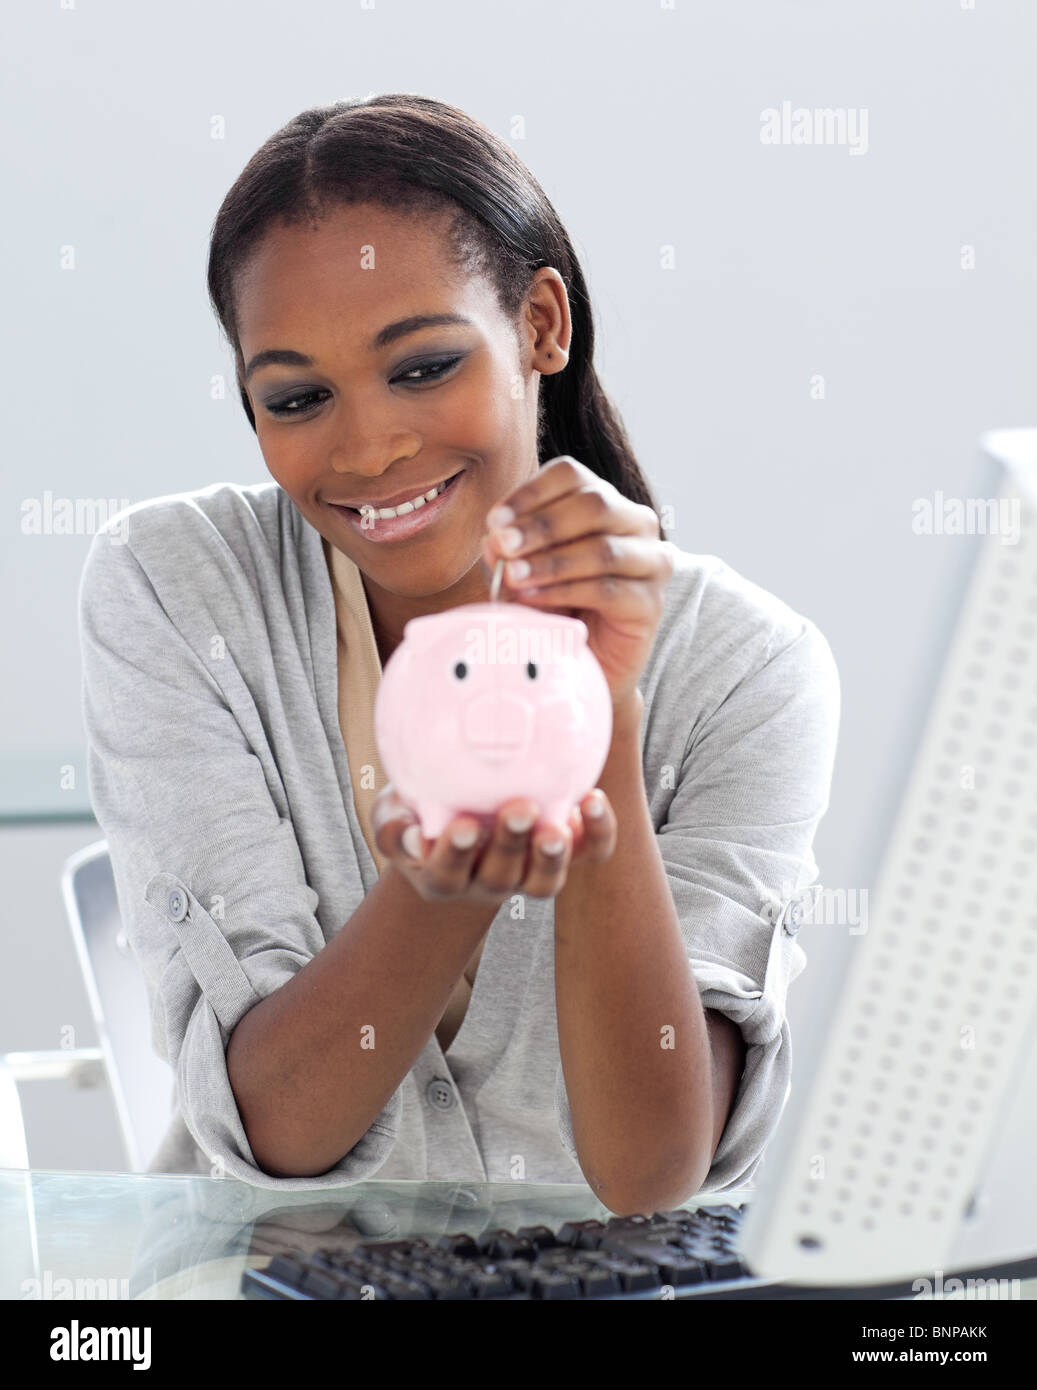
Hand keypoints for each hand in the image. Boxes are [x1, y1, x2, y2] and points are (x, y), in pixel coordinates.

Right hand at [371, 781, 616, 902]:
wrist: (460, 815)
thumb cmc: (417, 813)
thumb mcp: (392, 817)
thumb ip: (394, 828)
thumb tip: (413, 837)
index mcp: (442, 877)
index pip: (447, 873)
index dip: (456, 853)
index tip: (463, 825)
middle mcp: (488, 882)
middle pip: (501, 876)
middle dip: (511, 844)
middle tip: (520, 809)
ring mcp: (527, 874)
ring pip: (545, 880)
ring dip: (553, 855)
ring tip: (558, 826)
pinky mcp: (562, 856)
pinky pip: (588, 853)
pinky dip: (597, 833)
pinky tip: (593, 798)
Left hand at [481, 455, 673, 711]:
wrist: (586, 662)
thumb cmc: (555, 607)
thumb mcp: (522, 571)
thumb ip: (509, 552)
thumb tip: (494, 539)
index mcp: (604, 501)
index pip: (572, 475)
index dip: (531, 492)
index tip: (495, 520)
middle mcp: (636, 523)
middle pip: (594, 504)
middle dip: (542, 525)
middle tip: (503, 545)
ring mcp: (651, 562)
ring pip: (602, 548)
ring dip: (551, 561)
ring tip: (513, 576)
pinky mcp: (651, 603)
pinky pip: (607, 590)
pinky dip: (565, 591)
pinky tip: (534, 598)